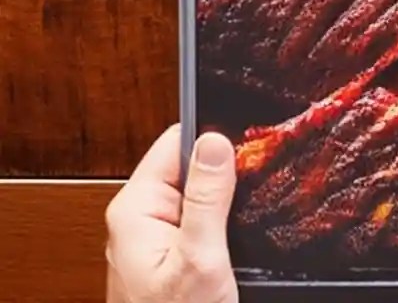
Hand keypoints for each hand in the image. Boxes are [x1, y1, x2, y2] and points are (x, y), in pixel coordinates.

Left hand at [105, 124, 239, 302]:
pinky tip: (239, 240)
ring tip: (249, 220)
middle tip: (260, 188)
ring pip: (202, 197)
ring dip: (228, 203)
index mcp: (137, 209)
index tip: (250, 145)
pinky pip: (202, 223)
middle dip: (228, 174)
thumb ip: (208, 198)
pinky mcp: (173, 256)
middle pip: (192, 168)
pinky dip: (224, 226)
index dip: (215, 138)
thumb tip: (216, 141)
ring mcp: (157, 238)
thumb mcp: (201, 258)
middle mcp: (142, 218)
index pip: (175, 144)